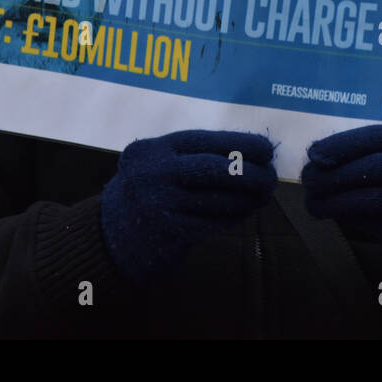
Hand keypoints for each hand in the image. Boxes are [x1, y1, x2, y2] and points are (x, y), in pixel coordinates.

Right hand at [100, 129, 275, 284]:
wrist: (110, 241)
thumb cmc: (145, 196)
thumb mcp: (155, 166)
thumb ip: (191, 157)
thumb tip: (251, 151)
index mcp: (150, 150)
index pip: (204, 140)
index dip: (240, 142)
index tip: (266, 149)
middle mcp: (151, 173)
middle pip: (215, 169)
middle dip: (251, 172)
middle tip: (271, 177)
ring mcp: (158, 204)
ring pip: (218, 199)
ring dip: (248, 198)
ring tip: (263, 195)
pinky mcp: (168, 233)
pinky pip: (213, 223)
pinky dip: (234, 217)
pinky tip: (245, 212)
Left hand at [301, 124, 381, 270]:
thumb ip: (376, 152)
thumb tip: (319, 156)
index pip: (376, 137)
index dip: (340, 144)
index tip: (313, 153)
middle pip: (369, 169)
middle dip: (332, 175)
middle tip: (307, 180)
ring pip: (366, 199)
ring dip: (333, 202)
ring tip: (312, 202)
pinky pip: (371, 221)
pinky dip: (348, 217)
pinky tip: (335, 214)